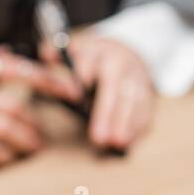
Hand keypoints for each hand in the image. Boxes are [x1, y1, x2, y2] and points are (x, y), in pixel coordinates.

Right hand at [0, 45, 83, 166]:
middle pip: (12, 105)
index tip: (67, 89)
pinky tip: (9, 157)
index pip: (12, 67)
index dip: (46, 79)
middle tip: (45, 131)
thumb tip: (8, 53)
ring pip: (1, 129)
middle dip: (36, 122)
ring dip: (24, 141)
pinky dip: (2, 155)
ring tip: (33, 146)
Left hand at [58, 34, 155, 150]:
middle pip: (113, 86)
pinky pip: (145, 108)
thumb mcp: (75, 51)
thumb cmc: (93, 60)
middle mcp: (120, 63)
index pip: (90, 61)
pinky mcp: (147, 93)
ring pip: (133, 99)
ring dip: (126, 122)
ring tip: (116, 143)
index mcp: (98, 52)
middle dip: (107, 112)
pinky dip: (138, 126)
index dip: (84, 74)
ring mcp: (136, 78)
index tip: (77, 94)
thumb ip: (57, 53)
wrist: (126, 54)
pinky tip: (129, 142)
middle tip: (98, 137)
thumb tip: (46, 54)